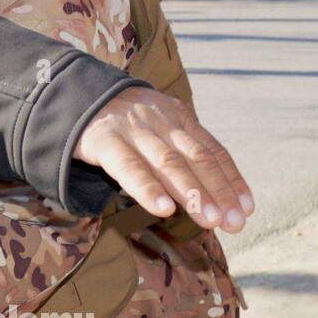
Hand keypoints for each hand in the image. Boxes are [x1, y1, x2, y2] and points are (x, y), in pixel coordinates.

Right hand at [74, 86, 253, 231]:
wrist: (71, 94)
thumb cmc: (120, 121)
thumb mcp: (156, 125)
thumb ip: (179, 149)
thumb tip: (215, 193)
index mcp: (178, 117)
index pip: (213, 150)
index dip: (231, 180)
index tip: (247, 209)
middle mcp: (161, 121)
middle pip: (196, 158)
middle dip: (218, 191)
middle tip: (234, 222)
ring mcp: (133, 129)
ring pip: (168, 162)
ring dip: (192, 192)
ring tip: (209, 220)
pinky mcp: (103, 140)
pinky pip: (128, 166)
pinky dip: (147, 188)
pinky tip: (163, 208)